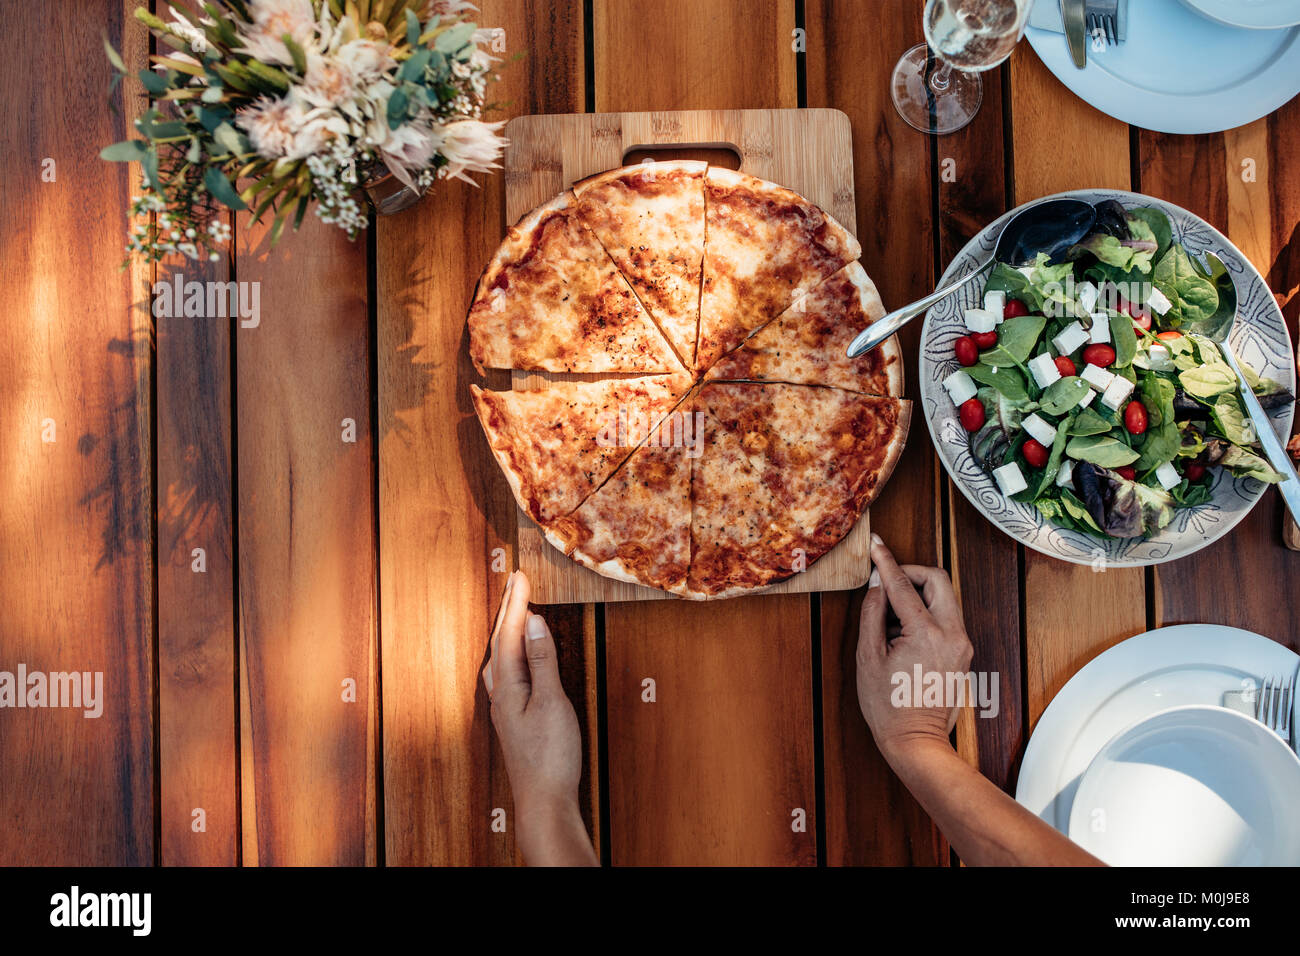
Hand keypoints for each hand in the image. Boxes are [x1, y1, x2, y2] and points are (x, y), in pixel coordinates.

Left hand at [483, 570, 596, 865]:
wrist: (544, 801)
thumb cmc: (550, 756)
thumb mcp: (552, 702)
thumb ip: (542, 661)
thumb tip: (533, 623)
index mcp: (507, 686)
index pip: (510, 634)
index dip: (517, 603)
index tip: (521, 575)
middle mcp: (500, 693)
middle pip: (501, 642)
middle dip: (509, 610)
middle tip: (516, 581)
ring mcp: (505, 707)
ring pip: (501, 657)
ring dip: (508, 630)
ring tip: (515, 609)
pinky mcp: (514, 718)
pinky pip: (508, 672)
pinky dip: (513, 652)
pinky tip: (517, 656)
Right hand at [856, 534, 973, 763]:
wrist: (916, 742)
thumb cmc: (888, 706)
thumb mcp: (868, 656)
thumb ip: (873, 613)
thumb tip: (876, 584)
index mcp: (927, 633)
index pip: (903, 584)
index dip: (885, 562)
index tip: (875, 545)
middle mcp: (952, 634)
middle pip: (937, 579)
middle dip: (910, 572)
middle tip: (886, 581)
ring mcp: (962, 643)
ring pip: (943, 596)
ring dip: (917, 594)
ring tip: (890, 617)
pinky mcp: (963, 652)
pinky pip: (945, 616)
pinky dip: (925, 611)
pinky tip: (902, 632)